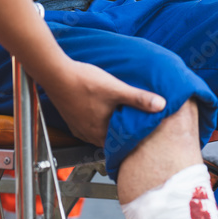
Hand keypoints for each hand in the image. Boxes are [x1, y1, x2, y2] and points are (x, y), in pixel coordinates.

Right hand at [38, 59, 165, 146]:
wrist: (56, 73)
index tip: (143, 136)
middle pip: (110, 139)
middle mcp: (88, 134)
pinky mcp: (72, 118)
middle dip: (123, 133)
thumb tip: (161, 105)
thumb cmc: (83, 82)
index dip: (133, 140)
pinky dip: (98, 120)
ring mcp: (78, 127)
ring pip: (99, 133)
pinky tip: (103, 110)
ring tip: (121, 118)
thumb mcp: (116, 89)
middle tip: (136, 126)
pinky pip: (89, 125)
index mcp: (100, 132)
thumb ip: (139, 99)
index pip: (121, 145)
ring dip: (110, 127)